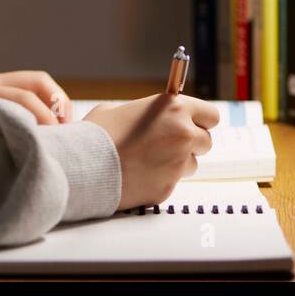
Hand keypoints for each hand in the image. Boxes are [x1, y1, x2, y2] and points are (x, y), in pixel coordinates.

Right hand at [82, 94, 219, 209]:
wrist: (83, 165)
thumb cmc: (98, 134)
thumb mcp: (121, 109)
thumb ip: (148, 113)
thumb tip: (154, 120)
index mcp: (175, 108)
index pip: (211, 115)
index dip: (201, 120)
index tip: (192, 124)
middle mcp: (183, 134)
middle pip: (205, 141)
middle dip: (191, 144)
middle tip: (168, 145)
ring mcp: (178, 163)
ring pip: (191, 165)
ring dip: (176, 163)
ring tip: (147, 160)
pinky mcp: (169, 187)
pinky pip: (172, 182)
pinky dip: (160, 180)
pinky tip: (138, 174)